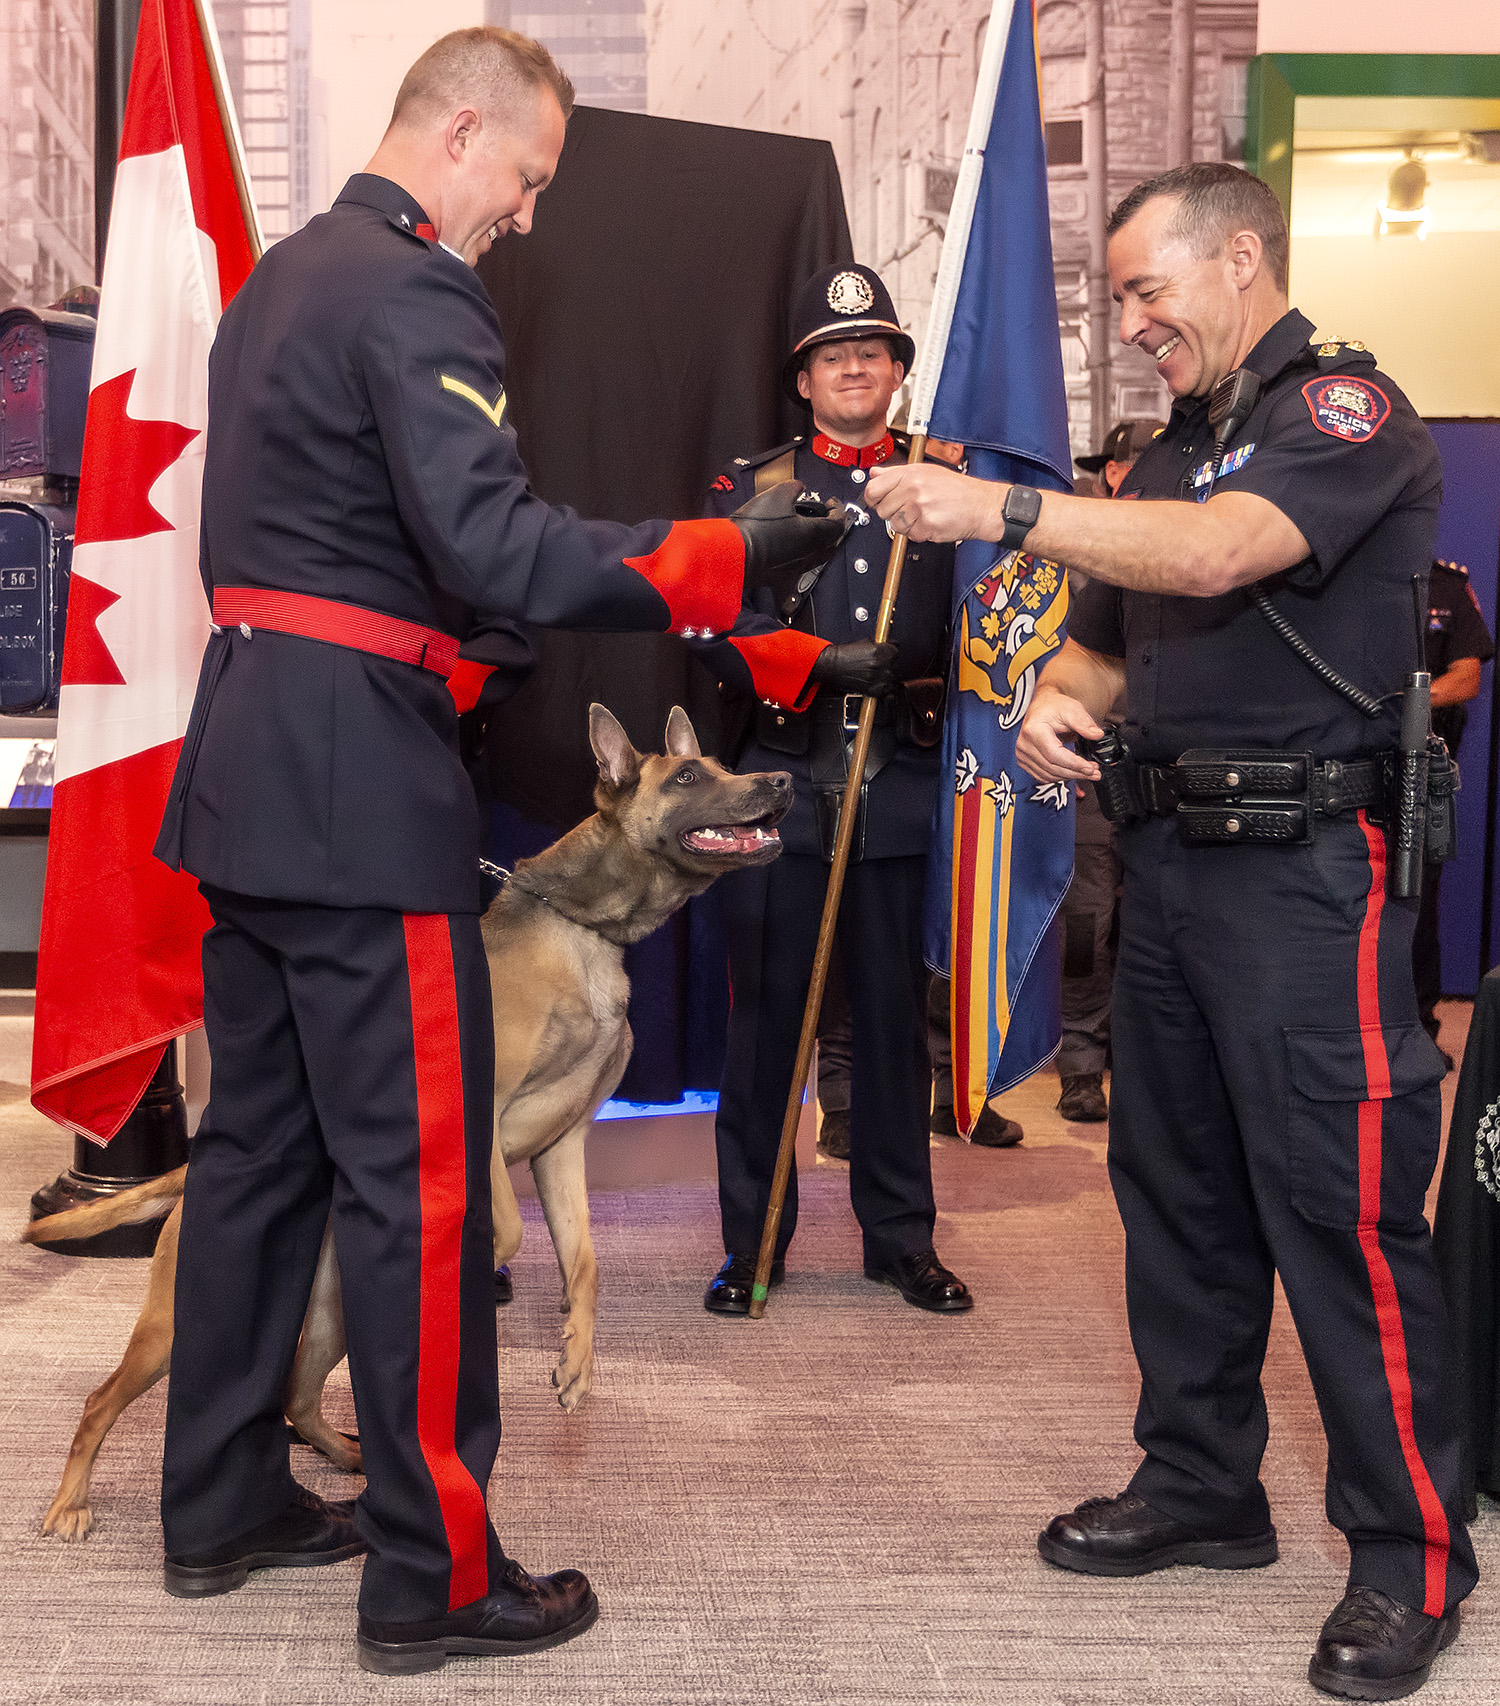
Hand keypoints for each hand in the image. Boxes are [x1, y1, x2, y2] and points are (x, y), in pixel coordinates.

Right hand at [733, 481, 850, 612]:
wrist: (735, 555)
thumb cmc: (756, 527)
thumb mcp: (777, 494)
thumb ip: (794, 488)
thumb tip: (798, 488)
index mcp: (815, 534)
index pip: (838, 523)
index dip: (838, 510)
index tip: (832, 503)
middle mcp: (810, 555)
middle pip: (832, 544)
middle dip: (832, 529)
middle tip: (827, 518)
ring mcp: (796, 569)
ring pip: (817, 558)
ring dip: (819, 545)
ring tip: (811, 534)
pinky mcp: (781, 578)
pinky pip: (798, 571)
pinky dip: (801, 560)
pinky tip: (793, 554)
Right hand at [809, 641, 898, 696]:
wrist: (833, 666)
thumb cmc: (845, 655)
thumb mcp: (865, 643)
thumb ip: (881, 645)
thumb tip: (891, 645)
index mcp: (882, 652)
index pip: (896, 652)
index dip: (890, 653)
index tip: (886, 655)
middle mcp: (883, 665)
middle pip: (896, 666)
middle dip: (889, 665)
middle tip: (878, 665)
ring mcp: (880, 679)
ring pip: (893, 679)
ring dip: (887, 677)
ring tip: (877, 675)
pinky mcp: (875, 690)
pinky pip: (889, 693)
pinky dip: (887, 691)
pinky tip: (880, 685)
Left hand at [865, 463, 998, 542]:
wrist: (981, 505)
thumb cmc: (957, 489)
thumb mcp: (926, 471)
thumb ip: (896, 473)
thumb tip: (875, 473)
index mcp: (910, 474)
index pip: (873, 489)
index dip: (873, 498)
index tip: (878, 501)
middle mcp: (913, 489)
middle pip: (882, 510)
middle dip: (893, 512)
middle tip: (911, 508)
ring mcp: (919, 508)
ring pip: (895, 525)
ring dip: (907, 525)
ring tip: (923, 515)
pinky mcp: (926, 526)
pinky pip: (910, 535)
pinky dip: (919, 533)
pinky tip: (931, 522)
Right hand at [1016, 683, 1104, 782]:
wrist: (1041, 707)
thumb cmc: (1053, 707)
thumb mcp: (1072, 709)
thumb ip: (1084, 723)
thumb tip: (1096, 735)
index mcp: (1034, 731)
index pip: (1055, 755)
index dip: (1074, 764)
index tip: (1090, 768)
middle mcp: (1024, 745)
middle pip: (1052, 768)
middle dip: (1076, 773)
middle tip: (1094, 773)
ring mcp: (1022, 755)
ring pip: (1048, 775)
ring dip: (1070, 776)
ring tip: (1087, 772)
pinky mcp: (1024, 761)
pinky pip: (1043, 776)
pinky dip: (1060, 777)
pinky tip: (1073, 772)